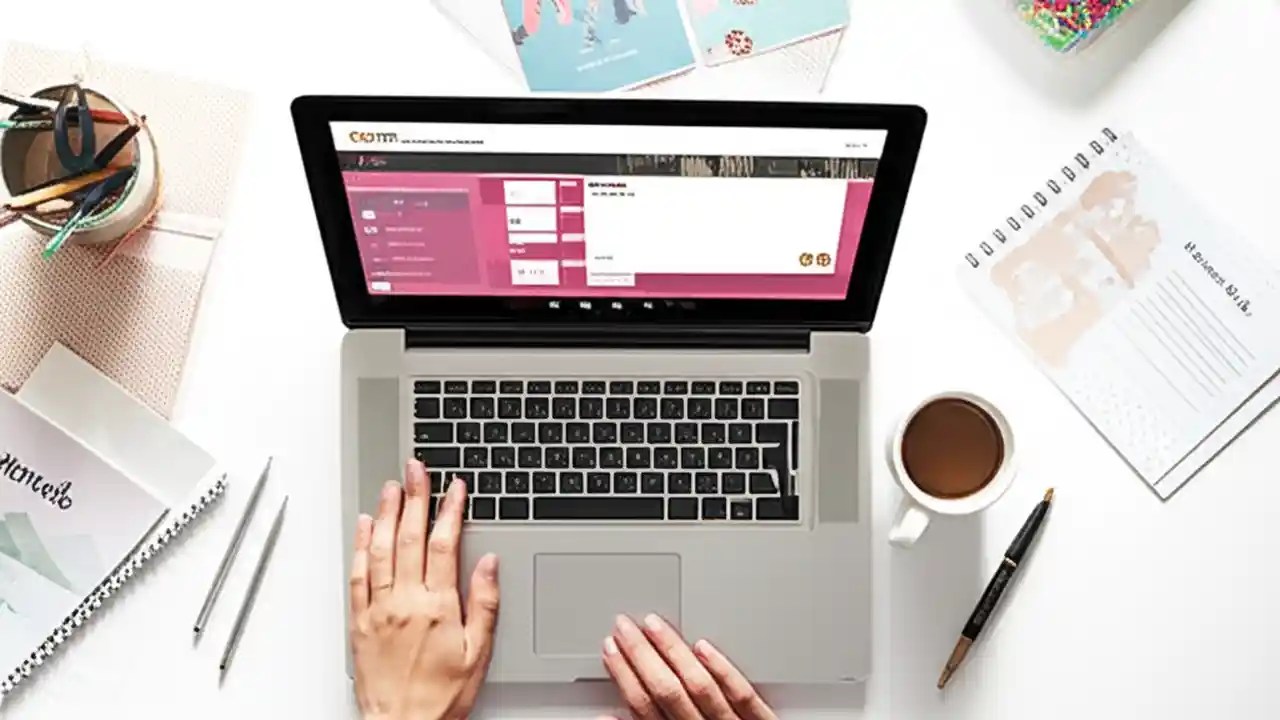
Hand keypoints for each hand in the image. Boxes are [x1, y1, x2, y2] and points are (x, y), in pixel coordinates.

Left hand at [349, 461, 499, 719]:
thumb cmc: (440, 697)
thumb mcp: (478, 653)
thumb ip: (484, 604)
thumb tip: (487, 564)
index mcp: (437, 606)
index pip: (444, 544)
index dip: (449, 510)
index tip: (455, 488)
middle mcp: (404, 602)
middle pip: (410, 537)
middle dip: (415, 498)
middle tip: (418, 469)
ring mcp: (378, 609)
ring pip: (381, 549)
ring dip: (387, 513)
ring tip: (393, 486)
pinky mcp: (359, 621)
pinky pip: (358, 575)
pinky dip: (361, 546)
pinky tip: (366, 526)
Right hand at [602, 614, 777, 719]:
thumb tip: (606, 719)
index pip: (642, 708)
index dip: (623, 676)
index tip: (612, 649)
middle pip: (666, 691)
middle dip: (641, 655)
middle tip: (625, 626)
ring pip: (699, 686)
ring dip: (673, 652)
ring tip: (655, 626)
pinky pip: (744, 697)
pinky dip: (723, 671)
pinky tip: (705, 648)